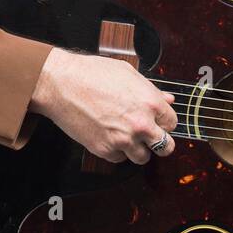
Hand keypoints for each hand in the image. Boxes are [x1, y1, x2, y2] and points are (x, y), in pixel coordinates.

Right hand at [29, 47, 177, 164]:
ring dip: (137, 149)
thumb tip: (167, 99)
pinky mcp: (105, 149)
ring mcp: (123, 139)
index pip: (172, 123)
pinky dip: (116, 151)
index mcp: (150, 102)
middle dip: (160, 142)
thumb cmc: (91, 73)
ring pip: (143, 158)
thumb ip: (151, 90)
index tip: (157, 122)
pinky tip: (109, 136)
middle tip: (151, 138)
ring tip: (126, 137)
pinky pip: (119, 159)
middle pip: (165, 147)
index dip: (164, 122)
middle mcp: (140, 124)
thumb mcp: (127, 73)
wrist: (61, 84)